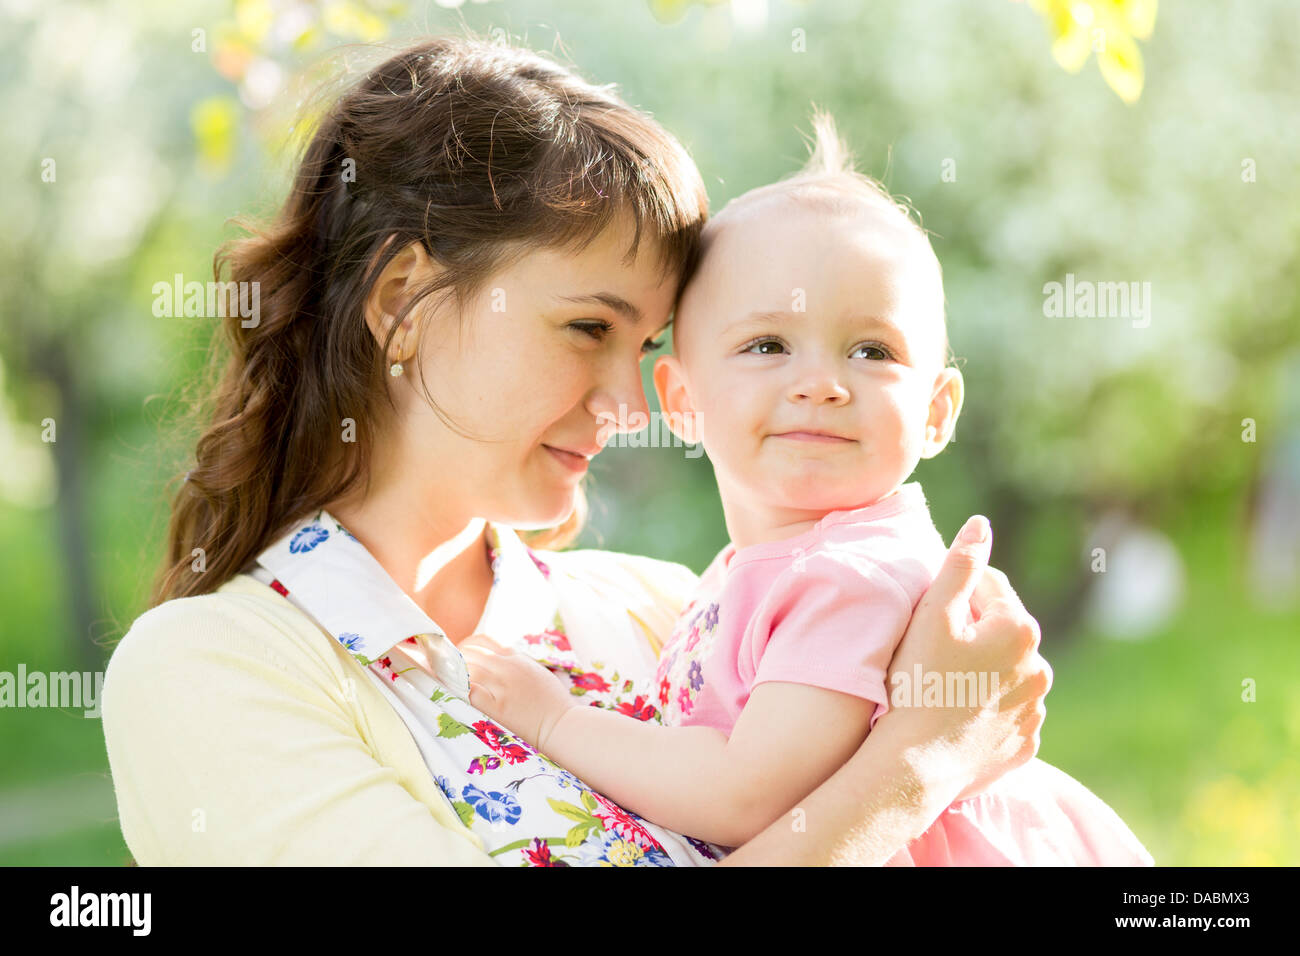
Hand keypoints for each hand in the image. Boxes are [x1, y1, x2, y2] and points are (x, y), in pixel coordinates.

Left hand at [460, 634, 578, 751]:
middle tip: (448, 671)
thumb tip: (495, 659)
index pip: (483, 640)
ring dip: (455, 676)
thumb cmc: (552, 701)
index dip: (466, 645)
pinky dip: (460, 691)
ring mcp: (502, 687)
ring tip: (450, 683)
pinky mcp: (497, 707)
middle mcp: (508, 667)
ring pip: (467, 670)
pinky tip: (455, 695)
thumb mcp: (536, 671)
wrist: (562, 725)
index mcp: (517, 657)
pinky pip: (469, 692)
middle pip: (470, 653)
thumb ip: (516, 662)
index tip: (460, 655)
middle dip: (456, 660)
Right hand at [880, 515, 1051, 802]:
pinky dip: (986, 708)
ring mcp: (1035, 711)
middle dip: (972, 632)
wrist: (918, 765)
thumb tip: (981, 524)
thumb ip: (960, 565)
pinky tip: (956, 714)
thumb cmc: (919, 683)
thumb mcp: (932, 614)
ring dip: (981, 670)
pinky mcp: (1025, 744)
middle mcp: (1039, 669)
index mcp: (1021, 629)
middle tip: (929, 650)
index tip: (928, 615)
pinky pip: (1006, 713)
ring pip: (1005, 673)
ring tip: (941, 684)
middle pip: (1000, 631)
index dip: (954, 594)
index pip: (989, 587)